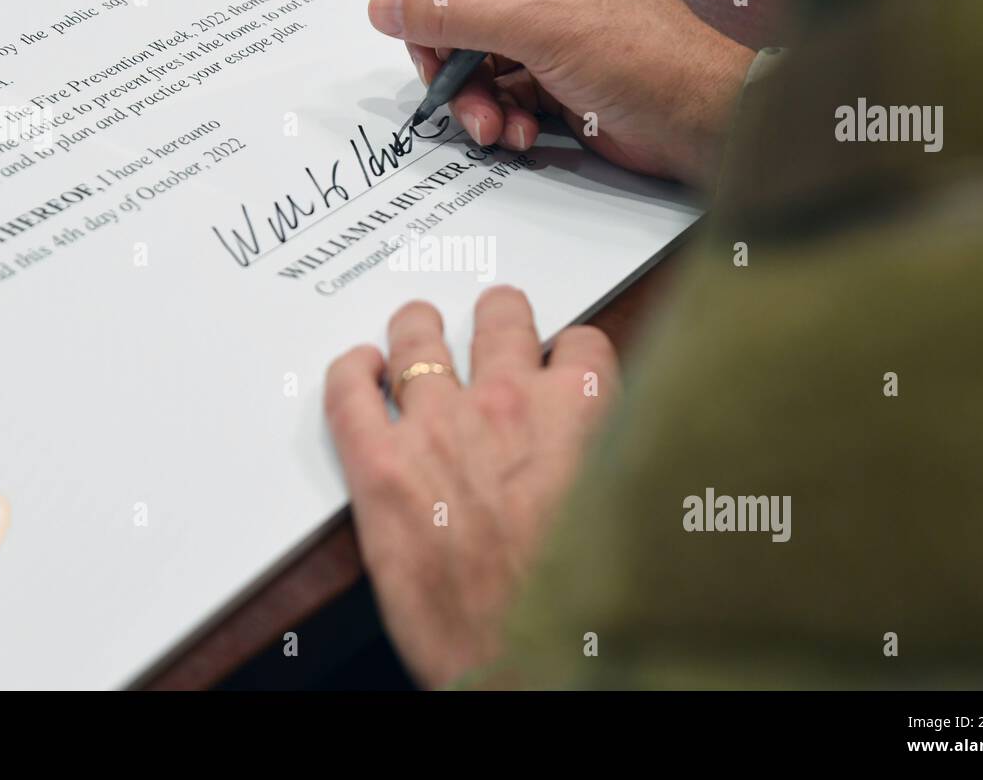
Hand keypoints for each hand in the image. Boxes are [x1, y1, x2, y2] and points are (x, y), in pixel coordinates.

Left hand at [323, 286, 619, 687]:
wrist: (526, 666)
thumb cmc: (580, 609)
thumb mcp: (632, 517)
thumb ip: (622, 464)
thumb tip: (627, 453)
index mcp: (582, 414)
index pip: (581, 344)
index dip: (570, 352)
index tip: (562, 363)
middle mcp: (510, 404)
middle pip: (501, 319)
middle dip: (498, 315)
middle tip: (492, 323)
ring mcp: (437, 427)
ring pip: (420, 338)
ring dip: (418, 328)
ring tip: (417, 327)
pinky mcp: (379, 466)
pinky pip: (349, 392)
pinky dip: (350, 371)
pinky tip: (359, 370)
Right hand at [368, 0, 754, 187]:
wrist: (697, 124)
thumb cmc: (643, 56)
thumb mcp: (536, 26)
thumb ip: (454, 15)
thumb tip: (385, 5)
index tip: (434, 35)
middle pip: (461, 11)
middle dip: (454, 62)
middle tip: (450, 90)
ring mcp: (551, 34)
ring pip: (476, 61)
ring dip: (476, 101)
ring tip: (493, 128)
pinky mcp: (555, 82)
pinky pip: (501, 95)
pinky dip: (501, 119)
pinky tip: (519, 136)